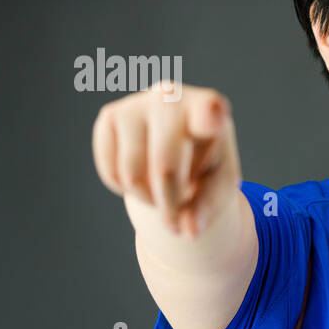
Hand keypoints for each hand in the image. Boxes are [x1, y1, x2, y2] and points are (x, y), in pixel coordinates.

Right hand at [91, 81, 241, 236]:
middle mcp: (172, 98)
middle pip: (165, 168)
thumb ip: (208, 207)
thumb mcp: (218, 187)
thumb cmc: (207, 164)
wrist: (180, 144)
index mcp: (210, 111)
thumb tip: (189, 230)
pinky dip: (124, 188)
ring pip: (132, 174)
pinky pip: (111, 170)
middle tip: (175, 219)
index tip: (213, 115)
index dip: (208, 117)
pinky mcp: (110, 115)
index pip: (208, 112)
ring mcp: (137, 103)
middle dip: (169, 205)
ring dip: (146, 199)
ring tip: (161, 192)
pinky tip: (141, 177)